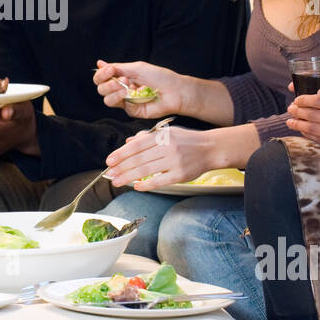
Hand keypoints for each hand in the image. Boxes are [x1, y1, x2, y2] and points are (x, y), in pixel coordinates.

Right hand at [93, 59, 183, 117]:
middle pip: (101, 88)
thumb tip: (99, 63)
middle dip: (107, 82)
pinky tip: (130, 93)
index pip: (103, 77)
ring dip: (113, 90)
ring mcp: (126, 100)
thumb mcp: (137, 68)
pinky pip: (117, 105)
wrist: (174, 91)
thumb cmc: (159, 77)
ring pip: (106, 98)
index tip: (110, 70)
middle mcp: (122, 88)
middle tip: (122, 78)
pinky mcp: (131, 110)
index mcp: (123, 76)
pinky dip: (120, 98)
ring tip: (126, 86)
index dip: (102, 74)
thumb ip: (117, 68)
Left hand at [103, 125, 223, 189]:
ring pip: (146, 170)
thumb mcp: (168, 132)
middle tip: (109, 174)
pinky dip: (146, 184)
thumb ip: (148, 136)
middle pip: (139, 159)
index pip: (137, 145)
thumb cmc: (187, 140)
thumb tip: (128, 141)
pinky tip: (136, 186)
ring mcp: (174, 162)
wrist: (211, 148)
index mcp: (163, 136)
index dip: (121, 153)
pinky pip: (160, 181)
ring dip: (128, 177)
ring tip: (116, 182)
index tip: (110, 161)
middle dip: (121, 167)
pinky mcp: (180, 175)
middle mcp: (167, 147)